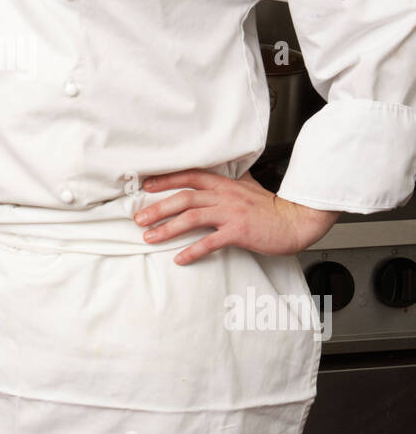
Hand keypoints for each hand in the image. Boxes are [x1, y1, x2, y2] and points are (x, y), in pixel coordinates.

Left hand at [135, 168, 339, 265]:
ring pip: (192, 217)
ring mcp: (231, 213)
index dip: (166, 180)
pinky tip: (179, 258)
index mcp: (224, 184)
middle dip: (158, 207)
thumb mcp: (248, 187)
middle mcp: (225, 196)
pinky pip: (211, 242)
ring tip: (150, 237)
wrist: (296, 220)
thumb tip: (221, 175)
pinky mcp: (239, 232)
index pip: (190, 176)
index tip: (146, 186)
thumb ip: (232, 180)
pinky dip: (192, 250)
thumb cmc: (271, 207)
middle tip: (139, 219)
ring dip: (168, 228)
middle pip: (184, 197)